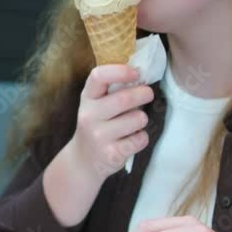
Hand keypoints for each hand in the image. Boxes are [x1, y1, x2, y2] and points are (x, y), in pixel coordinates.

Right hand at [69, 64, 153, 180]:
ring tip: (135, 122)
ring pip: (137, 119)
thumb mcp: (96, 105)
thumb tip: (141, 76)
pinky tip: (133, 139)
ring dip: (142, 119)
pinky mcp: (111, 154)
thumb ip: (112, 91)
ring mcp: (99, 136)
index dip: (119, 71)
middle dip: (143, 94)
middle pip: (124, 99)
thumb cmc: (97, 126)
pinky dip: (142, 137)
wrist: (83, 161)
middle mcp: (89, 116)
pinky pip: (140, 139)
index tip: (136, 73)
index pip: (98, 77)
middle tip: (148, 94)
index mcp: (87, 98)